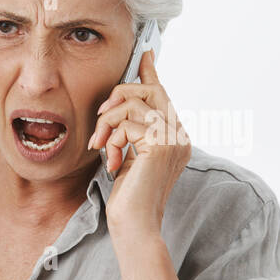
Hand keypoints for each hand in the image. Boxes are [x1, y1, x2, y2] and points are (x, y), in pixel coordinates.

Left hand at [86, 49, 191, 236]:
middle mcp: (179, 133)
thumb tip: (117, 110)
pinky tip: (112, 162)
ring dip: (108, 123)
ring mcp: (172, 137)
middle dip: (118, 97)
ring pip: (132, 103)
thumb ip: (129, 134)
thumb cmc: (128, 199)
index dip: (150, 72)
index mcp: (173, 135)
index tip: (144, 54)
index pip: (162, 94)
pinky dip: (111, 140)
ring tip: (102, 148)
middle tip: (101, 119)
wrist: (135, 225)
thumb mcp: (127, 158)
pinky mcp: (160, 144)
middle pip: (148, 90)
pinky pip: (126, 122)